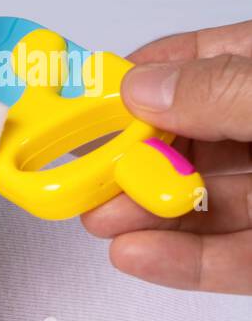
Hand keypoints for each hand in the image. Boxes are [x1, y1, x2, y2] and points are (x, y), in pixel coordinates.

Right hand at [80, 20, 251, 293]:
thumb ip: (224, 91)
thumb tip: (144, 87)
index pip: (208, 60)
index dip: (146, 76)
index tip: (87, 96)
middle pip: (196, 139)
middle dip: (135, 159)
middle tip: (84, 174)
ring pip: (208, 202)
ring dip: (148, 213)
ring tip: (100, 221)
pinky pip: (235, 258)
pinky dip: (185, 261)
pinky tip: (138, 256)